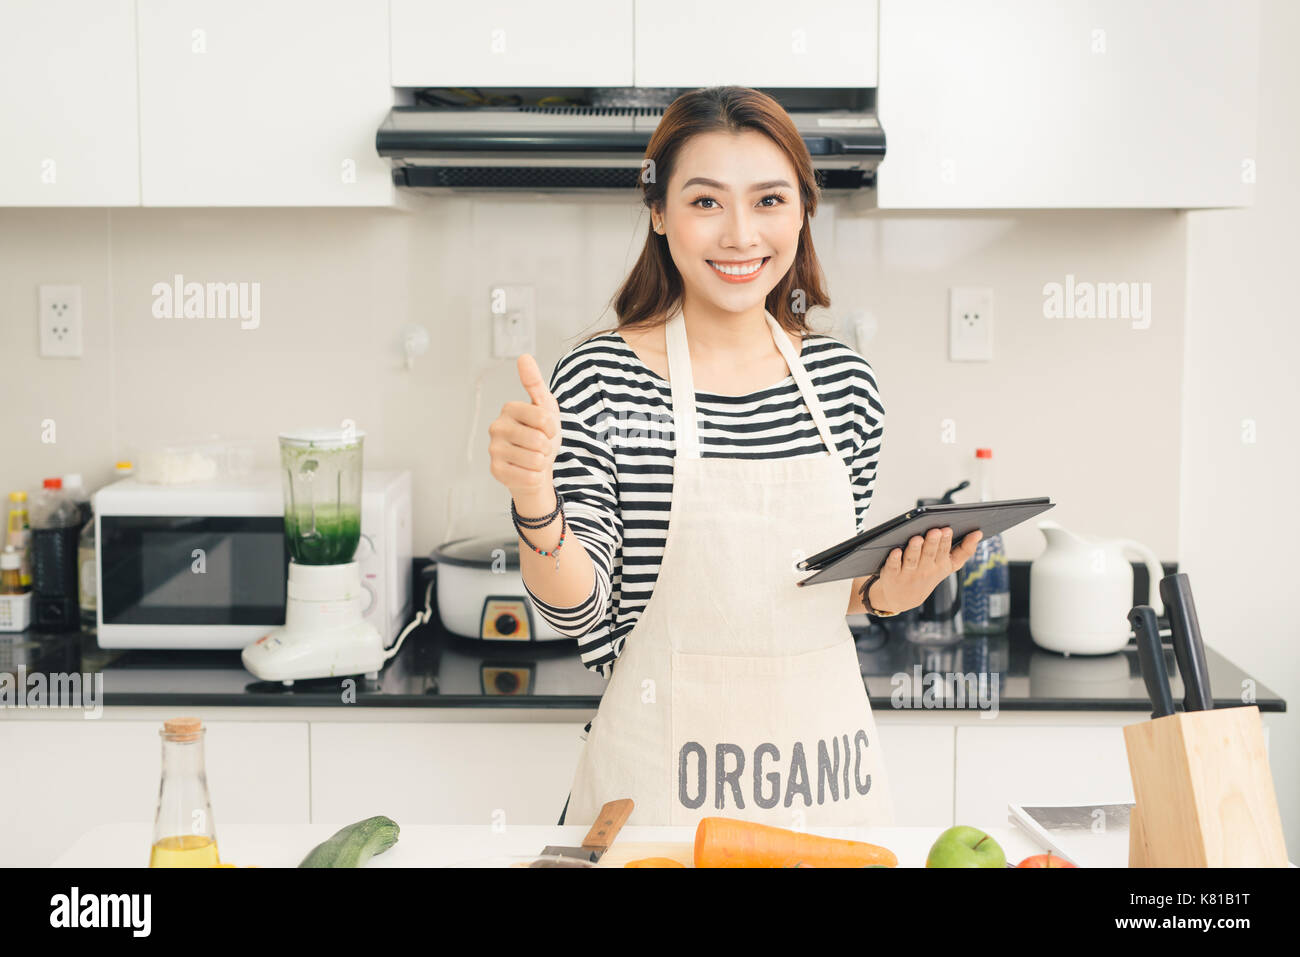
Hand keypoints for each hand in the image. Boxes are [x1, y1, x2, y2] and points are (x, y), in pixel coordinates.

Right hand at [488, 354, 562, 496]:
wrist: (537, 466)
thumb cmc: (541, 435)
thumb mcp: (545, 407)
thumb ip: (535, 382)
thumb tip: (524, 357)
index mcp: (509, 408)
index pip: (544, 418)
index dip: (552, 428)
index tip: (546, 430)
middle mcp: (496, 427)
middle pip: (539, 440)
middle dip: (547, 447)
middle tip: (540, 447)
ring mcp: (493, 450)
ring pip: (535, 460)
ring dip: (542, 462)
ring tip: (534, 459)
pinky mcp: (496, 471)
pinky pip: (529, 476)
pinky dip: (535, 476)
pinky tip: (528, 471)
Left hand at [871, 527, 982, 613]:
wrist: (902, 598)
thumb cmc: (927, 575)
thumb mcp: (947, 566)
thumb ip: (964, 551)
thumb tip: (978, 533)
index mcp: (940, 565)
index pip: (945, 552)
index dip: (946, 541)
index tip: (948, 529)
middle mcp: (925, 569)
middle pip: (929, 554)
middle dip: (933, 542)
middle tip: (935, 530)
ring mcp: (908, 573)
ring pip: (912, 559)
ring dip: (915, 549)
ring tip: (917, 538)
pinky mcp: (891, 575)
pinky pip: (893, 566)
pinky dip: (894, 559)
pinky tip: (896, 550)